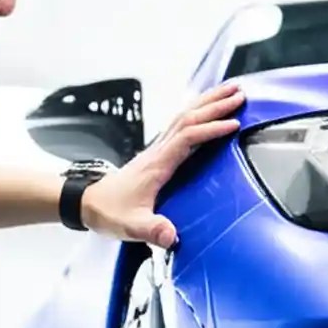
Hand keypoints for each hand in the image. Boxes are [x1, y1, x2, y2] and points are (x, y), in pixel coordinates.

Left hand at [81, 82, 244, 247]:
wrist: (88, 203)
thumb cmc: (110, 212)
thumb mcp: (131, 226)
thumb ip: (152, 230)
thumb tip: (172, 236)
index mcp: (157, 164)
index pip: (187, 137)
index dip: (210, 129)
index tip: (234, 125)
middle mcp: (158, 150)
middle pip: (188, 118)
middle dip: (215, 105)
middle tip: (239, 94)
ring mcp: (157, 148)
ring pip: (184, 116)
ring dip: (208, 102)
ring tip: (230, 91)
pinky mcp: (158, 152)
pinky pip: (180, 124)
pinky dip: (197, 111)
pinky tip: (207, 108)